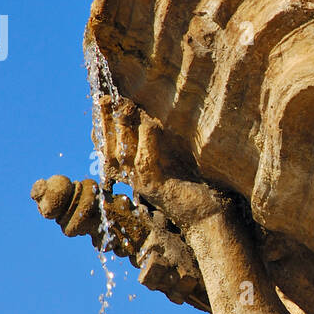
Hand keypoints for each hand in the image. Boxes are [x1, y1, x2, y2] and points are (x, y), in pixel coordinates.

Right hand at [97, 97, 228, 229]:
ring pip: (123, 154)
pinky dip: (147, 142)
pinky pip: (146, 163)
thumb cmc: (198, 185)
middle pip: (109, 147)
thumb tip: (153, 110)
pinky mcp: (158, 188)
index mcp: (136, 168)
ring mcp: (144, 183)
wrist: (211, 215)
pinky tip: (150, 124)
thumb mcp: (176, 157)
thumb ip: (162, 138)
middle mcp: (135, 176)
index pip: (108, 145)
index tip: (101, 99)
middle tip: (105, 98)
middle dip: (105, 121)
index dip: (102, 123)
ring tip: (124, 105)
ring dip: (123, 127)